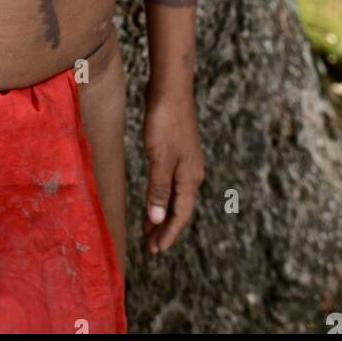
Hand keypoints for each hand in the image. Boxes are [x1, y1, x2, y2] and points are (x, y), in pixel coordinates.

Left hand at [143, 88, 203, 254]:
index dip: (168, 234)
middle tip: (150, 246)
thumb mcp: (159, 158)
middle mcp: (192, 173)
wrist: (171, 89)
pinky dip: (162, 195)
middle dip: (165, 228)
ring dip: (162, 213)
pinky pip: (171, 182)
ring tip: (148, 228)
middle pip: (180, 209)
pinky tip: (154, 197)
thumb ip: (159, 190)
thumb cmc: (166, 122)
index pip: (180, 215)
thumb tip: (159, 220)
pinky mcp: (178, 151)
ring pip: (175, 196)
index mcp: (191, 178)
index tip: (155, 250)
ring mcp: (186, 162)